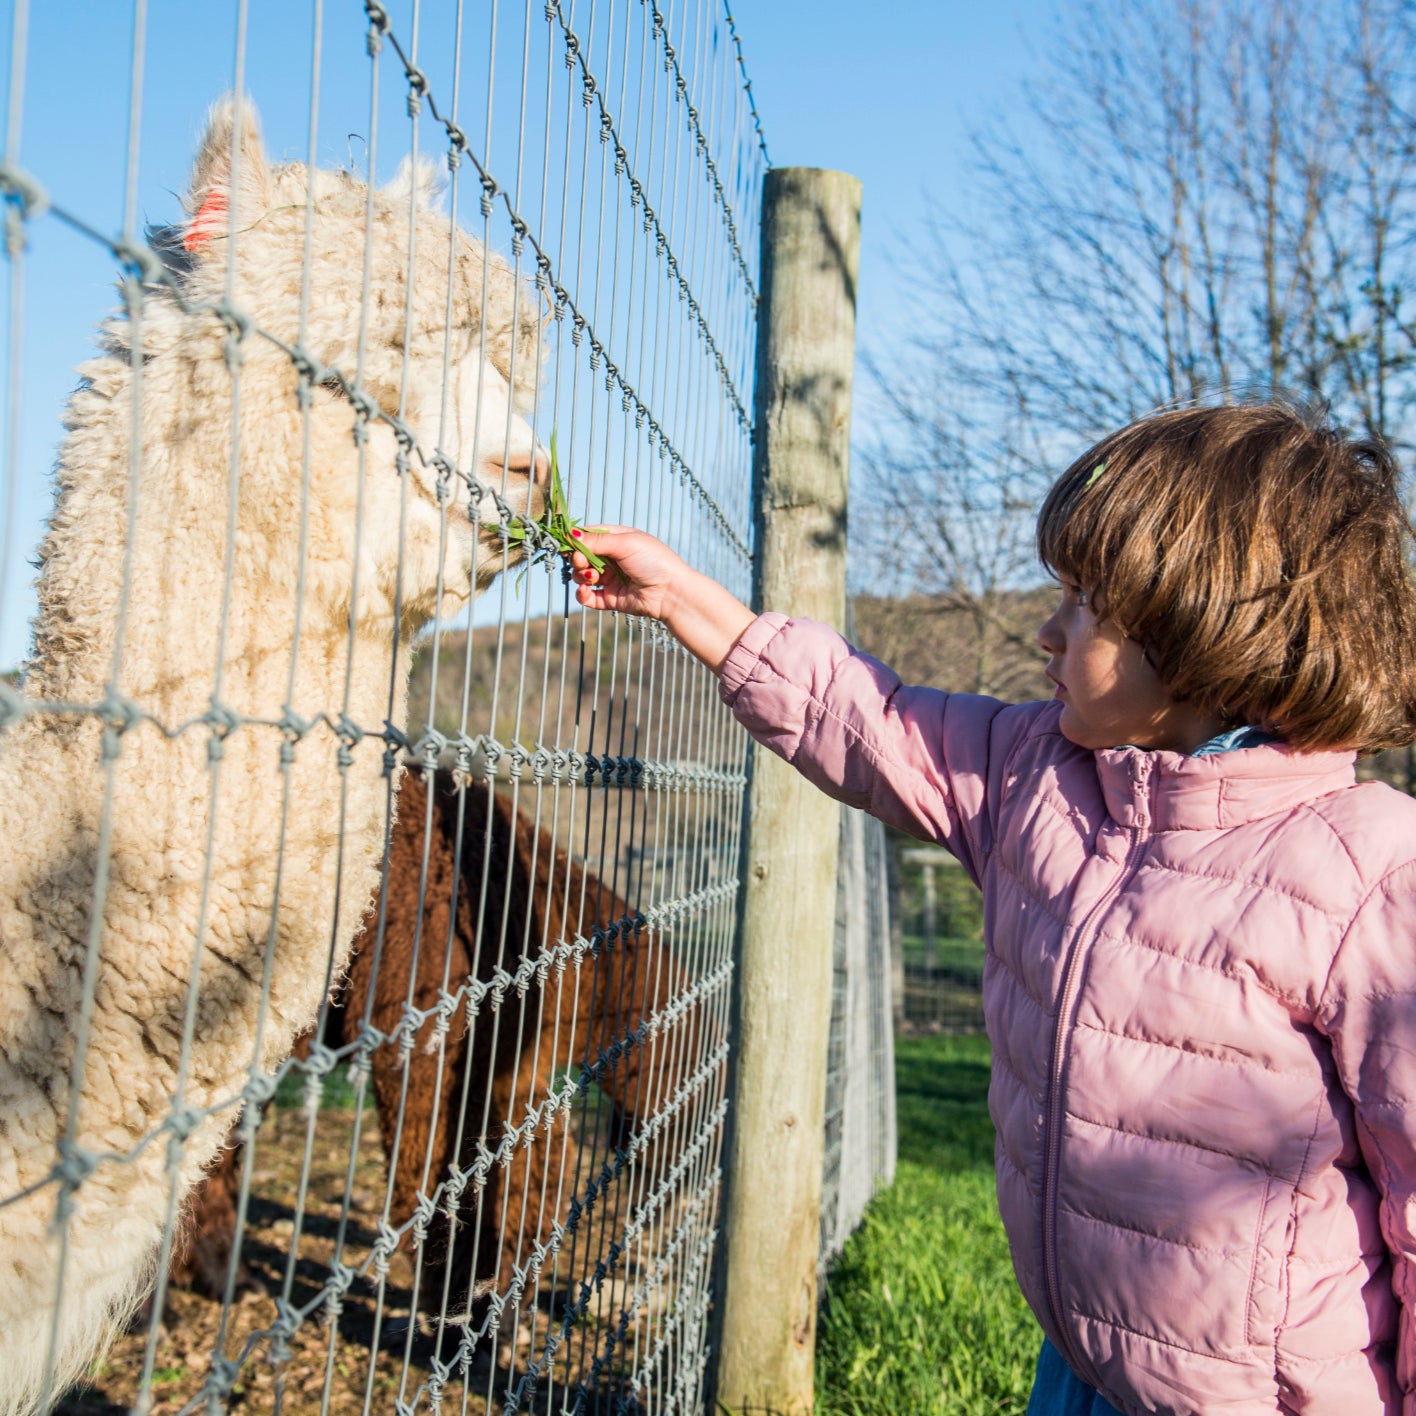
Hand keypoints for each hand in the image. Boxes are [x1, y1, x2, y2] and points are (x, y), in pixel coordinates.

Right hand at [568, 526, 686, 620]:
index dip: (576, 540)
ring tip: (592, 576)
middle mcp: (612, 558)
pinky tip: (585, 590)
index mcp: (617, 539)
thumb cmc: (654, 561)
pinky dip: (582, 593)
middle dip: (577, 558)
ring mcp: (610, 578)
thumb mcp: (625, 543)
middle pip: (581, 556)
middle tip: (581, 561)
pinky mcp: (609, 598)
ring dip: (580, 575)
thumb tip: (570, 534)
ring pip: (581, 575)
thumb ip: (596, 540)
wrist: (671, 592)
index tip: (568, 543)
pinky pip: (587, 596)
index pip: (589, 536)